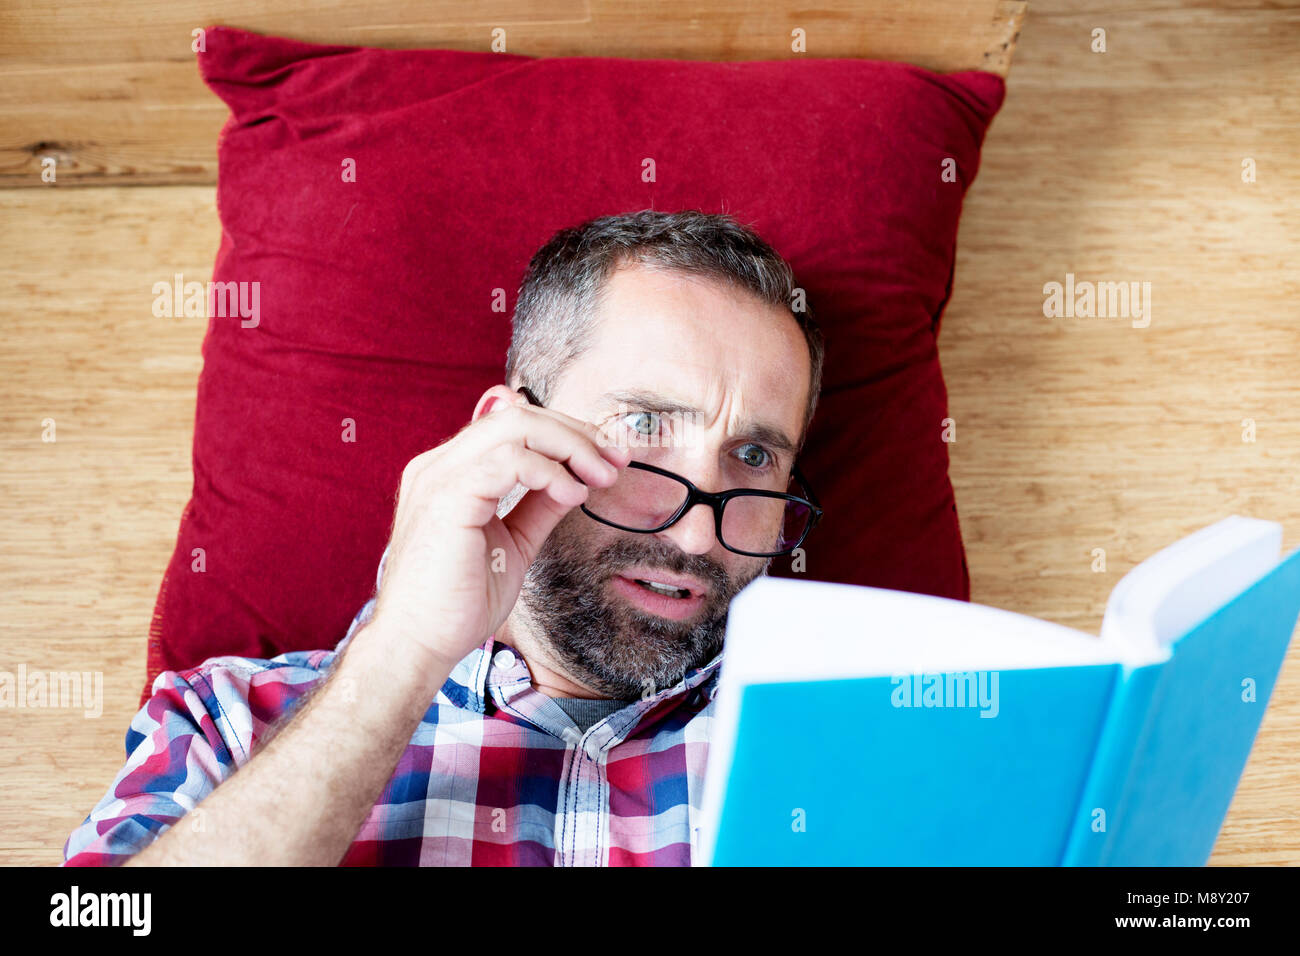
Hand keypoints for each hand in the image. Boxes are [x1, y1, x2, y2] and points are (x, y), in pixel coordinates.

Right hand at [368, 389, 630, 670]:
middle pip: (518, 416)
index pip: (513, 425)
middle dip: (577, 433)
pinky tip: (572, 494)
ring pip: (515, 426)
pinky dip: (549, 471)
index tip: (609, 457)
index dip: (567, 433)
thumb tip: (576, 481)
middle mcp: (440, 465)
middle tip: (616, 459)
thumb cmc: (457, 604)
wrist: (417, 646)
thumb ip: (538, 506)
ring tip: (601, 477)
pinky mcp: (446, 498)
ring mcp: (438, 477)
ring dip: (571, 447)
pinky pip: (507, 460)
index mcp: (451, 472)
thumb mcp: (513, 544)